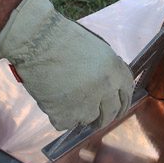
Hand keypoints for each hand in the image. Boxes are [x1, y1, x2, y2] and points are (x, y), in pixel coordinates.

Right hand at [0, 0, 133, 130]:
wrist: (37, 39)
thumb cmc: (63, 38)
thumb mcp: (97, 49)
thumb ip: (107, 70)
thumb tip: (110, 88)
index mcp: (115, 70)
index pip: (126, 95)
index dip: (120, 104)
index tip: (115, 109)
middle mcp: (106, 89)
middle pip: (110, 114)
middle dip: (102, 117)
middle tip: (93, 116)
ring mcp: (87, 104)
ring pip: (87, 119)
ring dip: (78, 113)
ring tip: (64, 96)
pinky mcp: (65, 115)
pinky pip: (66, 124)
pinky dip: (58, 115)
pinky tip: (52, 98)